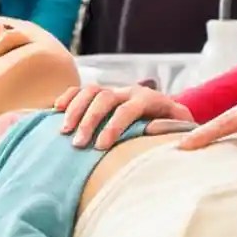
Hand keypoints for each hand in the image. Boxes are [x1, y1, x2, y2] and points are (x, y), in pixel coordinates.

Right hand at [55, 85, 193, 149]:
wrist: (170, 112)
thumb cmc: (174, 126)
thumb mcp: (181, 126)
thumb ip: (173, 128)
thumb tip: (153, 131)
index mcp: (149, 99)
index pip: (127, 109)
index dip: (113, 127)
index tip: (100, 146)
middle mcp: (129, 91)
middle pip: (104, 99)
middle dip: (90, 121)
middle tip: (78, 144)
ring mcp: (114, 90)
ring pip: (90, 91)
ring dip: (75, 110)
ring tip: (64, 132)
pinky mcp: (102, 94)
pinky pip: (81, 89)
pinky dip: (68, 97)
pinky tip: (56, 110)